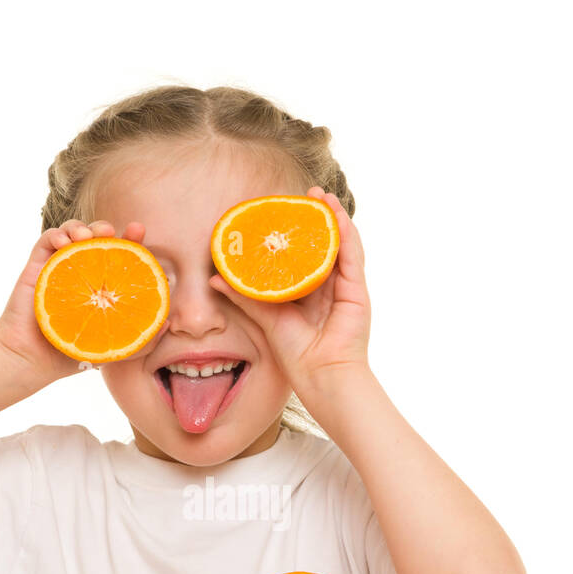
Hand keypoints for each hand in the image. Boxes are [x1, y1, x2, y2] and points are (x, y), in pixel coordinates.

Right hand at [0, 218, 147, 385]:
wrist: (32, 359)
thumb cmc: (72, 354)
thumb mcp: (115, 349)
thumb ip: (144, 340)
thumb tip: (169, 323)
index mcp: (101, 284)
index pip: (119, 255)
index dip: (131, 238)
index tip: (139, 230)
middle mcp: (82, 271)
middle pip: (97, 237)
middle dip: (106, 227)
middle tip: (113, 232)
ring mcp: (59, 266)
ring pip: (73, 231)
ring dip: (82, 226)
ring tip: (88, 236)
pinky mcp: (38, 266)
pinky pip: (47, 239)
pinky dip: (58, 233)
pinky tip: (66, 243)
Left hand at [208, 188, 369, 397]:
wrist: (322, 378)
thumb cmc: (296, 356)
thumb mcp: (265, 319)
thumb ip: (244, 296)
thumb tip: (215, 277)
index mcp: (309, 293)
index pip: (304, 255)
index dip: (296, 233)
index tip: (283, 211)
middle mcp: (329, 287)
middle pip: (323, 245)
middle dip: (315, 219)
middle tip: (304, 195)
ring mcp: (346, 288)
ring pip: (340, 245)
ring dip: (332, 218)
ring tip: (321, 196)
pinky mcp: (357, 292)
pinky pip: (352, 256)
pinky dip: (345, 234)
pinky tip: (336, 215)